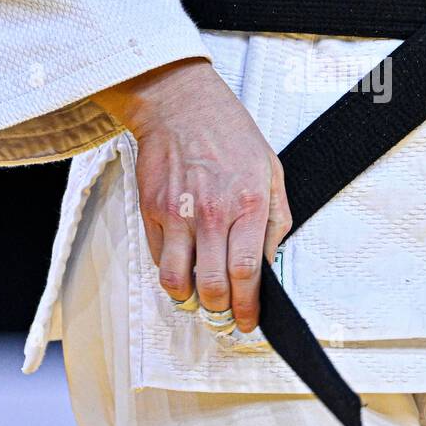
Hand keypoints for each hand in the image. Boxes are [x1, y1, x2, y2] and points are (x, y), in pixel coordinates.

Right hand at [92, 58, 290, 332]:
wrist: (181, 105)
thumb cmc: (230, 135)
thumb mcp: (271, 172)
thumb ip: (274, 221)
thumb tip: (269, 263)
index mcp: (247, 204)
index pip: (245, 272)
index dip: (247, 306)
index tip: (249, 321)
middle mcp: (210, 213)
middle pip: (211, 286)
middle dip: (220, 312)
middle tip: (225, 314)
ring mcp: (176, 213)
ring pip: (176, 281)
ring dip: (189, 301)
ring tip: (200, 298)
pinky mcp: (150, 210)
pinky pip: (156, 260)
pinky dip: (170, 274)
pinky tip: (183, 269)